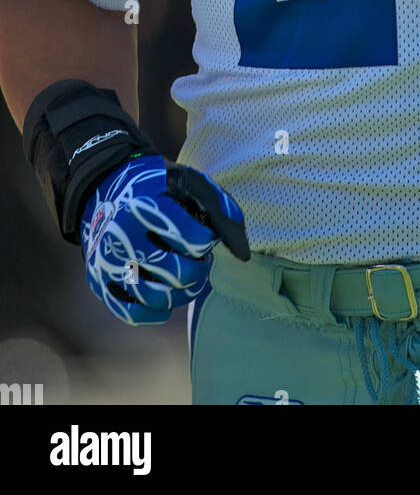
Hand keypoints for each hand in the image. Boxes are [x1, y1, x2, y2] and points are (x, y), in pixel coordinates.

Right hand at [80, 154, 249, 323]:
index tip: (203, 233)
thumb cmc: (157, 186)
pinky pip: (131, 312)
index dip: (208, 240)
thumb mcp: (190, 183)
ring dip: (182, 292)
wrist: (104, 185)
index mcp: (146, 206)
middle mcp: (122, 235)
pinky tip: (166, 295)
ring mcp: (107, 261)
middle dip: (199, 269)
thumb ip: (222, 210)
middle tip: (199, 259)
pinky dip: (155, 310)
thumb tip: (243, 255)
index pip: (195, 241)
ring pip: (156, 297)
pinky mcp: (99, 282)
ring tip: (188, 276)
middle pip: (178, 272)